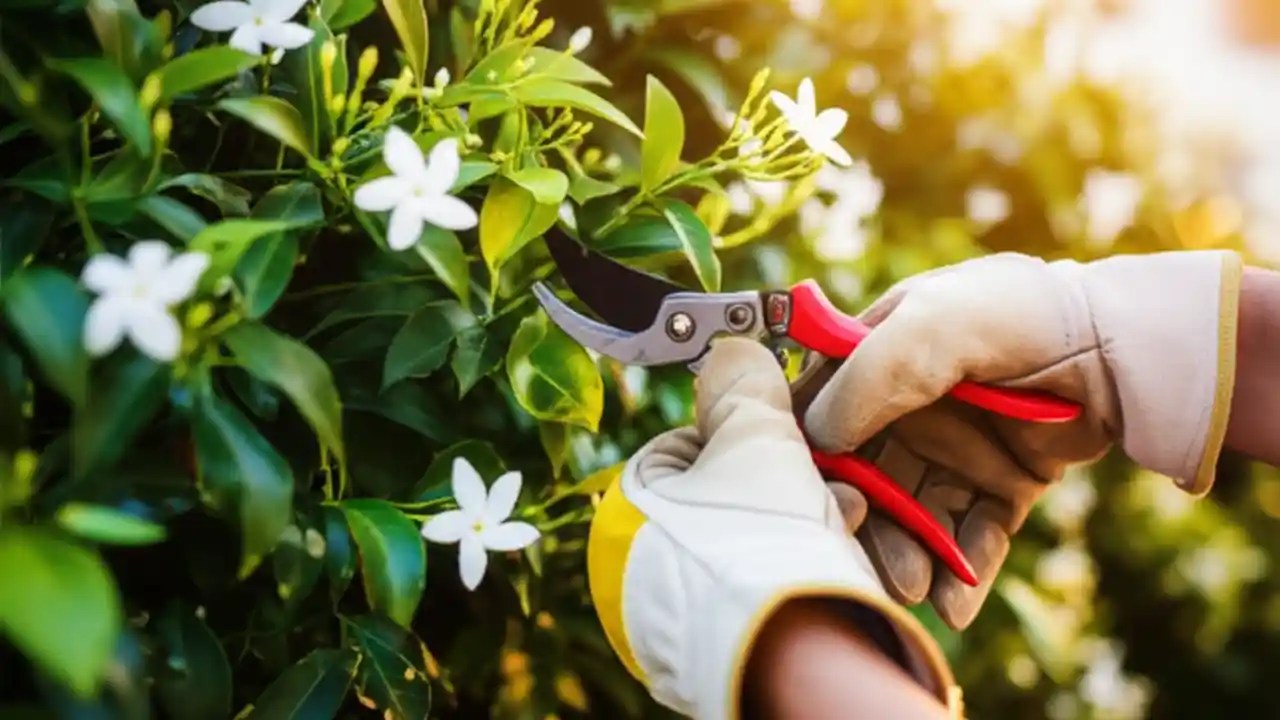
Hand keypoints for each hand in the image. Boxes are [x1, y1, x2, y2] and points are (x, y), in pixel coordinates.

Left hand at [589, 338, 957, 718]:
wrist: (796, 653)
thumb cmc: (759, 534)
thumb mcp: (754, 438)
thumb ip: (745, 387)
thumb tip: (730, 348)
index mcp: (634, 504)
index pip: (693, 442)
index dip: (754, 429)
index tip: (798, 432)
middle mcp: (648, 561)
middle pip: (744, 493)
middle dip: (802, 483)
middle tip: (844, 486)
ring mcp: (693, 608)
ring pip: (774, 538)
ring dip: (824, 521)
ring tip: (853, 521)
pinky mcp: (739, 641)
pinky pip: (786, 583)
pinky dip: (822, 566)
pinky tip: (855, 563)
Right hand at [796, 250, 1241, 628]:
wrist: (1124, 346)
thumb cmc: (1019, 316)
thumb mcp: (930, 328)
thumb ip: (865, 378)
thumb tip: (817, 439)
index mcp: (879, 360)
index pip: (823, 415)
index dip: (812, 462)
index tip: (812, 503)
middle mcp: (910, 408)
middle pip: (868, 479)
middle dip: (871, 527)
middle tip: (876, 564)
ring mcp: (959, 448)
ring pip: (916, 515)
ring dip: (913, 555)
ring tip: (919, 590)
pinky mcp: (1004, 483)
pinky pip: (974, 533)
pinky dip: (965, 569)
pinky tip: (958, 602)